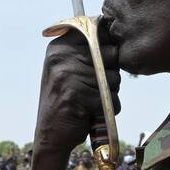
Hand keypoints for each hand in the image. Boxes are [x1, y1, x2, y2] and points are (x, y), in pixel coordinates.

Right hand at [31, 26, 120, 166]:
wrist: (50, 136)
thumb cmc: (69, 101)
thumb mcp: (71, 69)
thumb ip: (90, 50)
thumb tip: (119, 32)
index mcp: (60, 45)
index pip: (100, 32)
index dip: (107, 51)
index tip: (96, 67)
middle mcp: (61, 56)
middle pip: (112, 55)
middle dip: (110, 75)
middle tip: (90, 89)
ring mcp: (67, 74)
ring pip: (114, 79)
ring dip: (109, 95)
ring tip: (89, 102)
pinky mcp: (76, 95)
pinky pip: (111, 99)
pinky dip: (107, 110)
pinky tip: (90, 113)